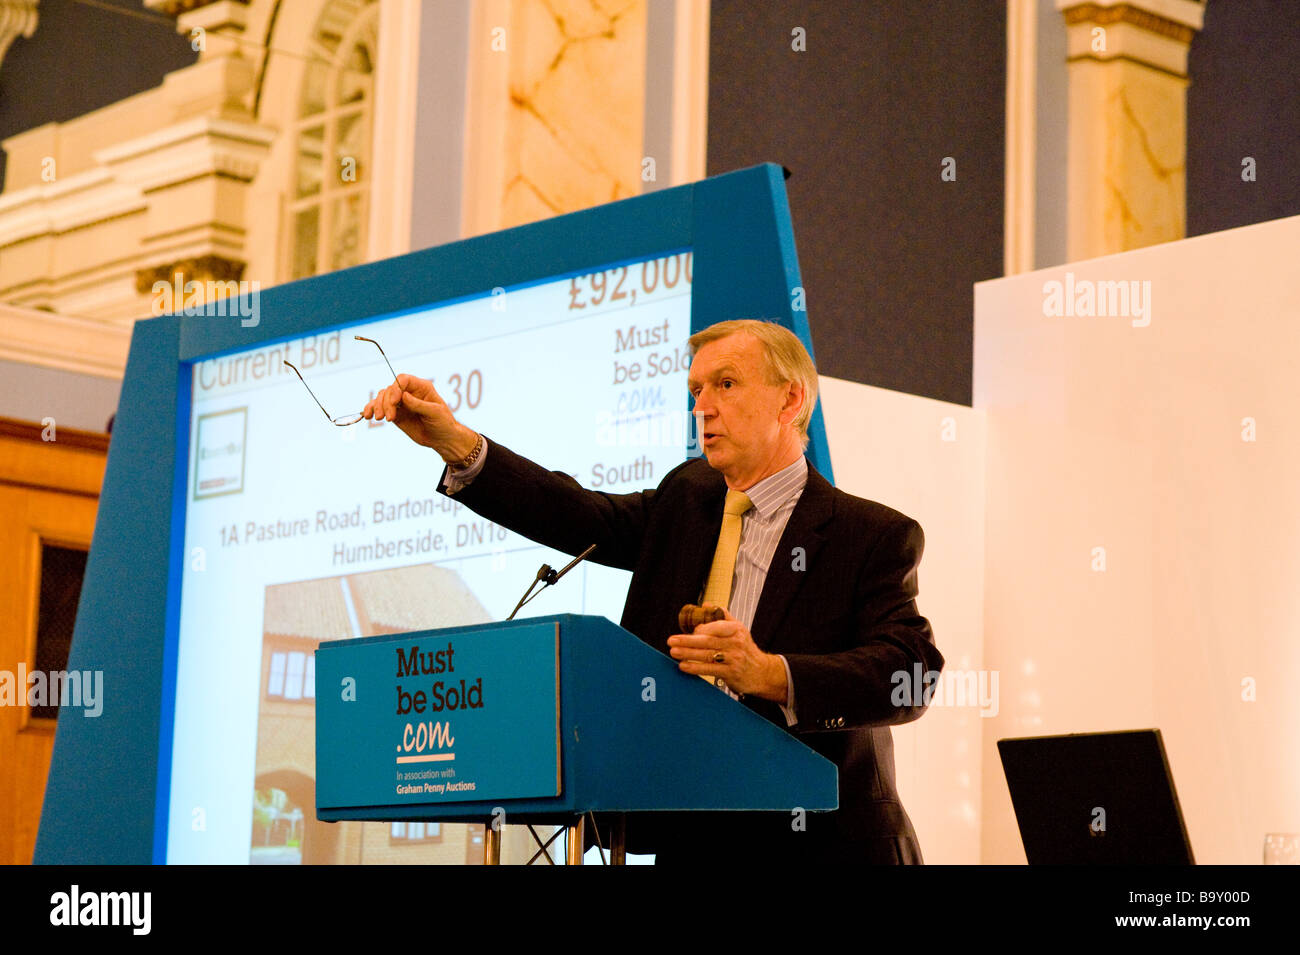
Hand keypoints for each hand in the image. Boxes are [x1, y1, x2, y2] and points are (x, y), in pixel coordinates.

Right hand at [361, 373, 476, 461]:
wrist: (442, 440)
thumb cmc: (444, 423)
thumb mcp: (435, 413)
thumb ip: (419, 405)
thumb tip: (403, 396)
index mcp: (421, 387)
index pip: (403, 379)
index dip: (395, 387)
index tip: (395, 401)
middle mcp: (409, 392)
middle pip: (390, 389)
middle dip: (386, 402)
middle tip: (389, 418)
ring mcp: (401, 403)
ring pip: (382, 397)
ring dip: (377, 406)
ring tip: (380, 418)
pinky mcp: (395, 414)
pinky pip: (380, 408)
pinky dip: (371, 410)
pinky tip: (367, 415)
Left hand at [667, 608, 787, 702]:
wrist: (762, 673)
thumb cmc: (746, 649)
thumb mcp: (739, 630)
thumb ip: (723, 616)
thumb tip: (706, 605)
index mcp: (736, 630)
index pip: (717, 627)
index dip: (702, 628)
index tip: (689, 631)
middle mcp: (736, 643)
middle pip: (708, 641)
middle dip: (688, 641)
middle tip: (671, 640)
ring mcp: (734, 659)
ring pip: (707, 655)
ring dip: (688, 654)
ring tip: (674, 652)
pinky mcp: (731, 673)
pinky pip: (709, 669)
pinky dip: (695, 668)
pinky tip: (684, 666)